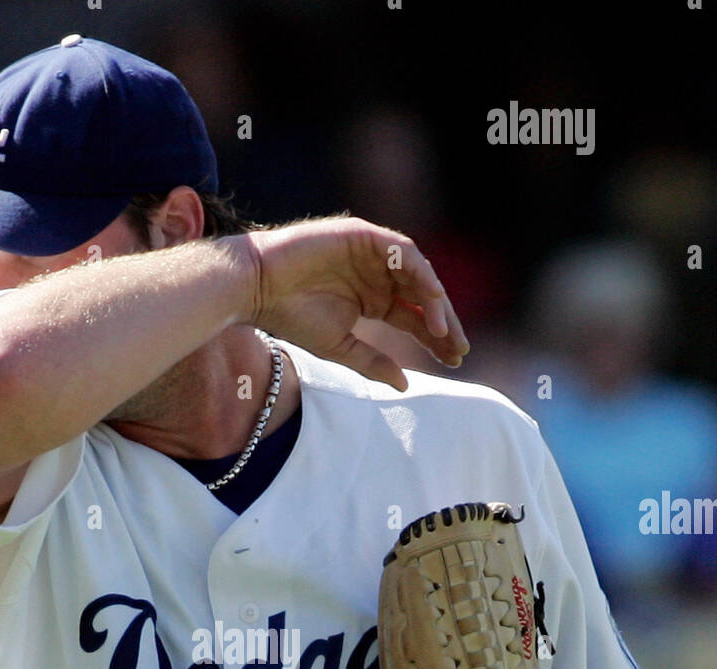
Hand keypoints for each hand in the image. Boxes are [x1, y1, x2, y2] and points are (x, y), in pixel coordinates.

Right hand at [242, 216, 468, 388]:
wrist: (258, 288)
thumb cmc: (291, 317)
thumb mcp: (340, 347)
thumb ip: (373, 364)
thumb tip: (406, 385)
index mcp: (374, 300)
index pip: (415, 318)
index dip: (437, 338)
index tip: (455, 360)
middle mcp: (378, 275)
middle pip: (423, 297)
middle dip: (444, 323)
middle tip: (459, 349)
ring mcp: (372, 253)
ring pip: (419, 273)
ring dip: (435, 301)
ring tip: (443, 331)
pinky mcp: (363, 235)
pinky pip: (403, 251)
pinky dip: (419, 273)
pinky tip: (430, 299)